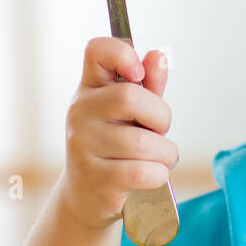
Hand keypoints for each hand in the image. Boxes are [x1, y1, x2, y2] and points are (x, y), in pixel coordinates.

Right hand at [62, 36, 178, 230]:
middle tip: (158, 131)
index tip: (138, 74)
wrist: (89, 195)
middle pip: (130, 97)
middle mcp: (80, 112)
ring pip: (144, 142)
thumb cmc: (117, 146)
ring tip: (158, 159)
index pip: (97, 50)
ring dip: (165, 153)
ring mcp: (83, 145)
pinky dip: (159, 175)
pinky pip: (144, 172)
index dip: (123, 54)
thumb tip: (159, 56)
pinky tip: (151, 176)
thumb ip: (150, 84)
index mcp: (91, 88)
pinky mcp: (95, 178)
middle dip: (161, 117)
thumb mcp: (133, 112)